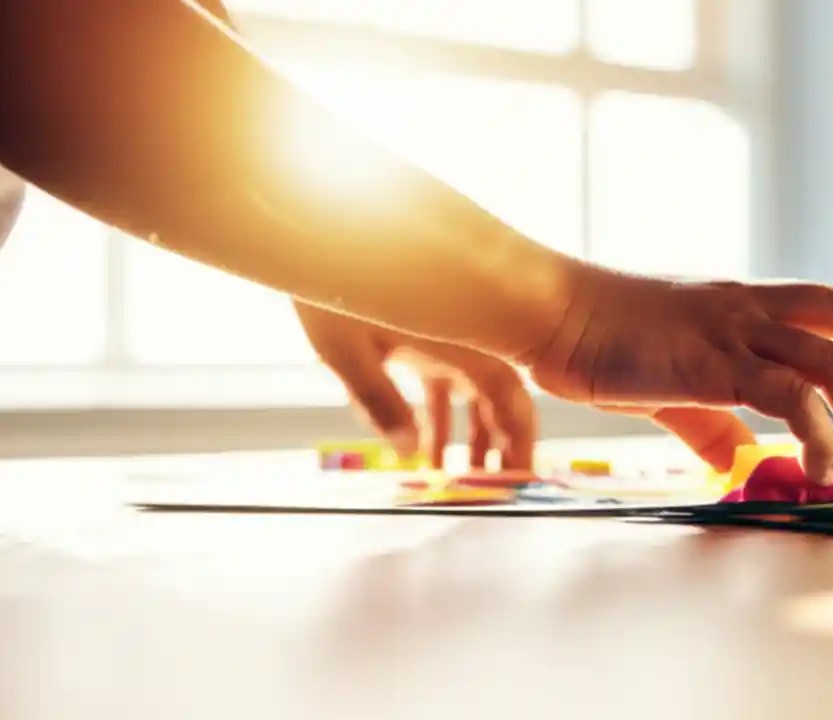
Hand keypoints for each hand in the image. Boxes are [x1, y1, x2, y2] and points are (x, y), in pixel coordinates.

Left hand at [296, 302, 535, 469]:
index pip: (509, 397)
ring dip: (462, 437)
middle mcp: (458, 336)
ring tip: (450, 480)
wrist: (311, 225)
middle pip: (495, 398)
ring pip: (466, 393)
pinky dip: (433, 416)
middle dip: (496, 447)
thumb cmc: (329, 279)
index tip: (521, 477)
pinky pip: (436, 381)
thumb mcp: (346, 347)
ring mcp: (437, 335)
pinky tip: (416, 449)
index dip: (520, 440)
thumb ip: (379, 401)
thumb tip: (408, 450)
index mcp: (459, 337)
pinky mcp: (413, 333)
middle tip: (493, 488)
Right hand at [525, 269, 832, 485]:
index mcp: (740, 302)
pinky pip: (788, 396)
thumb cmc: (597, 338)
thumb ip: (709, 420)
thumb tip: (738, 462)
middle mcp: (746, 308)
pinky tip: (816, 466)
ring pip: (830, 362)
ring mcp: (731, 333)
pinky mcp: (711, 365)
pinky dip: (817, 433)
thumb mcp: (666, 380)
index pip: (831, 305)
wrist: (551, 311)